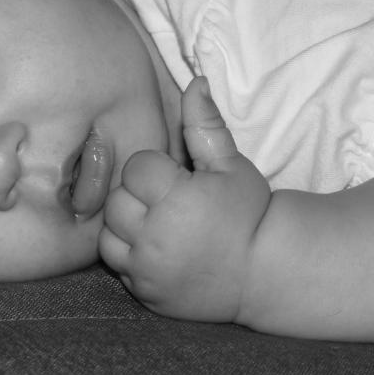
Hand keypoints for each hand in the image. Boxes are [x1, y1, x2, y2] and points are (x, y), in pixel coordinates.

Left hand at [99, 77, 270, 320]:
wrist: (265, 273)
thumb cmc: (248, 213)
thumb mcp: (231, 165)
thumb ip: (205, 125)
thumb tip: (196, 81)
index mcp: (176, 199)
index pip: (136, 168)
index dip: (155, 171)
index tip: (178, 180)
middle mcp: (156, 236)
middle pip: (116, 202)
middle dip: (138, 198)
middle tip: (168, 204)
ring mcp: (148, 268)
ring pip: (108, 235)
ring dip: (126, 227)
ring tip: (158, 226)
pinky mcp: (145, 293)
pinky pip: (117, 266)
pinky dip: (130, 256)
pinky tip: (156, 249)